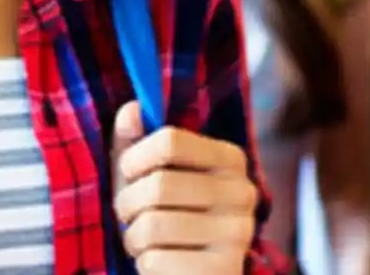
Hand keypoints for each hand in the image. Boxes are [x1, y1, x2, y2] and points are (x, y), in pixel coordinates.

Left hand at [111, 102, 256, 273]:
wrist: (194, 271)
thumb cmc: (167, 214)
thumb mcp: (150, 174)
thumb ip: (138, 141)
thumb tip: (131, 110)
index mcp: (230, 159)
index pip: (170, 141)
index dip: (134, 157)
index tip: (129, 173)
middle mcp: (242, 192)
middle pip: (159, 185)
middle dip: (127, 203)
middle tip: (129, 215)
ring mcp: (238, 234)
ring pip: (154, 225)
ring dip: (133, 237)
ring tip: (142, 240)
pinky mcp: (223, 270)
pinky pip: (156, 261)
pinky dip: (144, 263)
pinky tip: (158, 262)